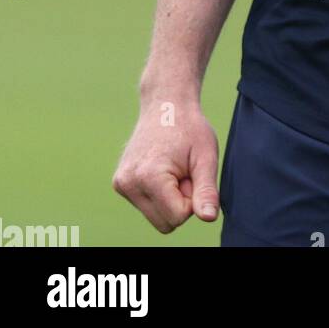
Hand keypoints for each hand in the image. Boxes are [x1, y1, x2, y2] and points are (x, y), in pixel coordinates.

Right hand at [113, 95, 219, 233]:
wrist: (166, 104)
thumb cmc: (190, 128)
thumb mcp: (206, 156)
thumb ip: (207, 190)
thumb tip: (208, 218)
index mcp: (149, 177)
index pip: (178, 217)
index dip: (192, 198)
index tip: (190, 172)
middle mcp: (128, 183)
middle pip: (165, 223)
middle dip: (180, 202)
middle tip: (183, 171)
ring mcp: (121, 184)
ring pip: (156, 218)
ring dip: (170, 198)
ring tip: (173, 169)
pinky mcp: (120, 183)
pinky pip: (147, 206)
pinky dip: (159, 194)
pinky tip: (162, 169)